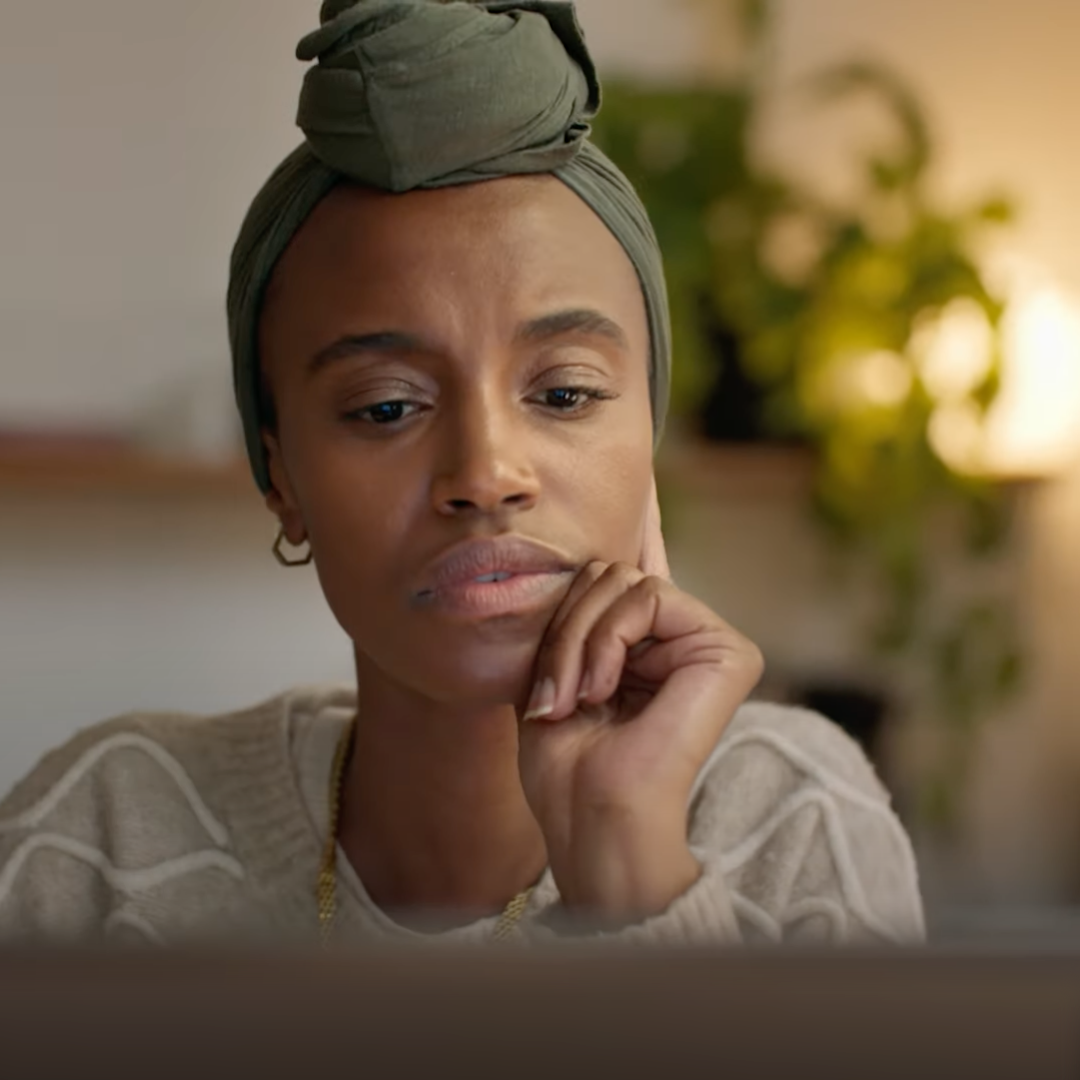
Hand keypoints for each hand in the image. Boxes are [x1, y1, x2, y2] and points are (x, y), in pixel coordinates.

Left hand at [517, 477, 763, 917]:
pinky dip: (606, 638)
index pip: (644, 567)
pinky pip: (647, 597)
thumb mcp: (555, 666)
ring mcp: (710, 643)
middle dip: (565, 624)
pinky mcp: (729, 651)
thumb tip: (595, 547)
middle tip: (552, 691)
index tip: (646, 475)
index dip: (646, 520)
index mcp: (646, 645)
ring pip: (622, 579)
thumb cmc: (565, 762)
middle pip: (608, 571)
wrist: (588, 816)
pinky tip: (603, 689)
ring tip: (572, 699)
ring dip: (576, 638)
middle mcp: (682, 638)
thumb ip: (579, 608)